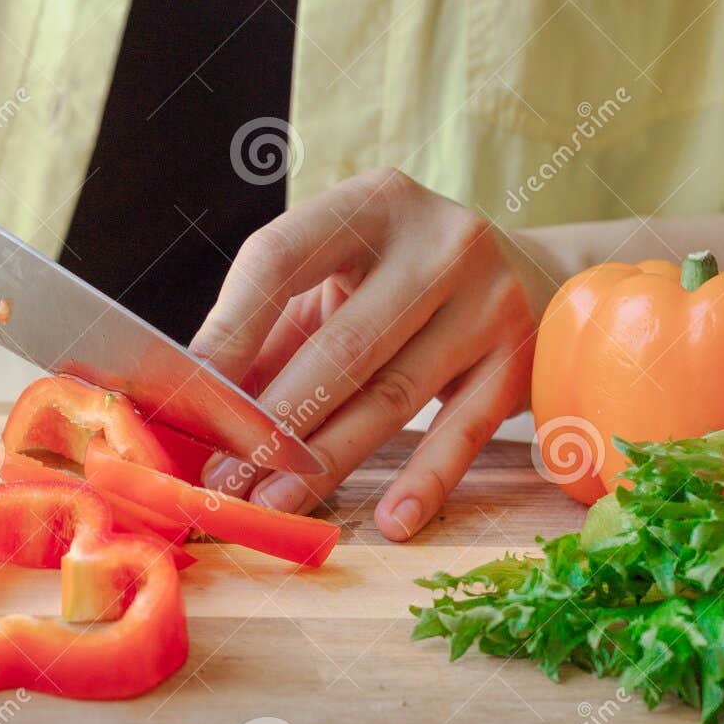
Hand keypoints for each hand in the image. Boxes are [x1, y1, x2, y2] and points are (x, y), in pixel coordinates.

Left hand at [189, 168, 547, 540]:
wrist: (534, 273)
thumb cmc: (398, 282)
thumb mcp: (335, 282)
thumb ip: (271, 335)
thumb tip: (197, 410)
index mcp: (371, 202)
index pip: (280, 258)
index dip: (231, 328)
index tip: (188, 392)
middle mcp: (438, 242)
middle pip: (341, 344)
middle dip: (273, 422)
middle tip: (224, 480)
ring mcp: (489, 299)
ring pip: (392, 395)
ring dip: (325, 463)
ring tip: (273, 505)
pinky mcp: (522, 358)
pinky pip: (464, 431)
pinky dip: (426, 481)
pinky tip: (390, 521)